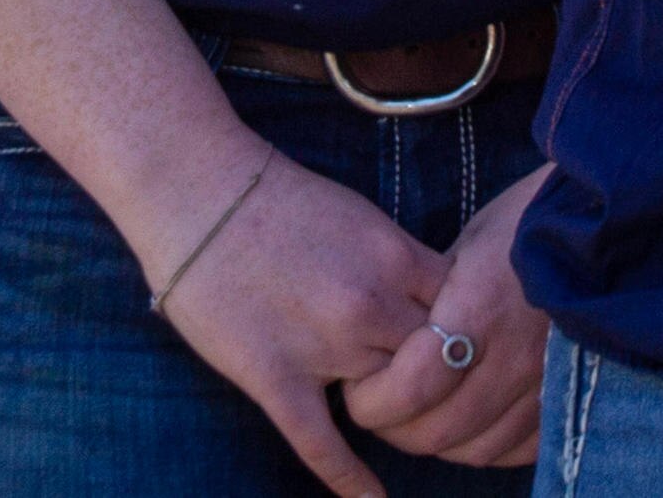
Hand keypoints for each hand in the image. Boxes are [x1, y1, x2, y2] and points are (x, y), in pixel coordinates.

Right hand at [150, 143, 447, 497]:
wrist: (200, 193)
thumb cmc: (280, 200)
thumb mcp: (363, 220)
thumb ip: (400, 266)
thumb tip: (431, 306)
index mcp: (397, 258)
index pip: (462, 316)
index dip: (463, 335)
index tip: (461, 346)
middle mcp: (371, 305)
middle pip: (434, 364)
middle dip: (433, 374)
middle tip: (429, 386)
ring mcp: (324, 345)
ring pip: (388, 401)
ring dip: (391, 407)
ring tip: (396, 418)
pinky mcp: (276, 376)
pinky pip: (321, 442)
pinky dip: (349, 479)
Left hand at [340, 165, 553, 467]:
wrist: (603, 224)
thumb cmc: (525, 223)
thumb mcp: (466, 244)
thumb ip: (430, 300)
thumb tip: (387, 348)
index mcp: (480, 309)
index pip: (413, 386)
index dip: (373, 400)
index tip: (358, 388)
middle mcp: (515, 355)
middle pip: (437, 431)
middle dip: (394, 426)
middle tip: (381, 405)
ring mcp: (546, 382)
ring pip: (474, 449)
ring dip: (436, 441)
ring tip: (421, 414)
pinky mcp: (568, 395)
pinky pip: (518, 450)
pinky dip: (484, 445)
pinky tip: (469, 423)